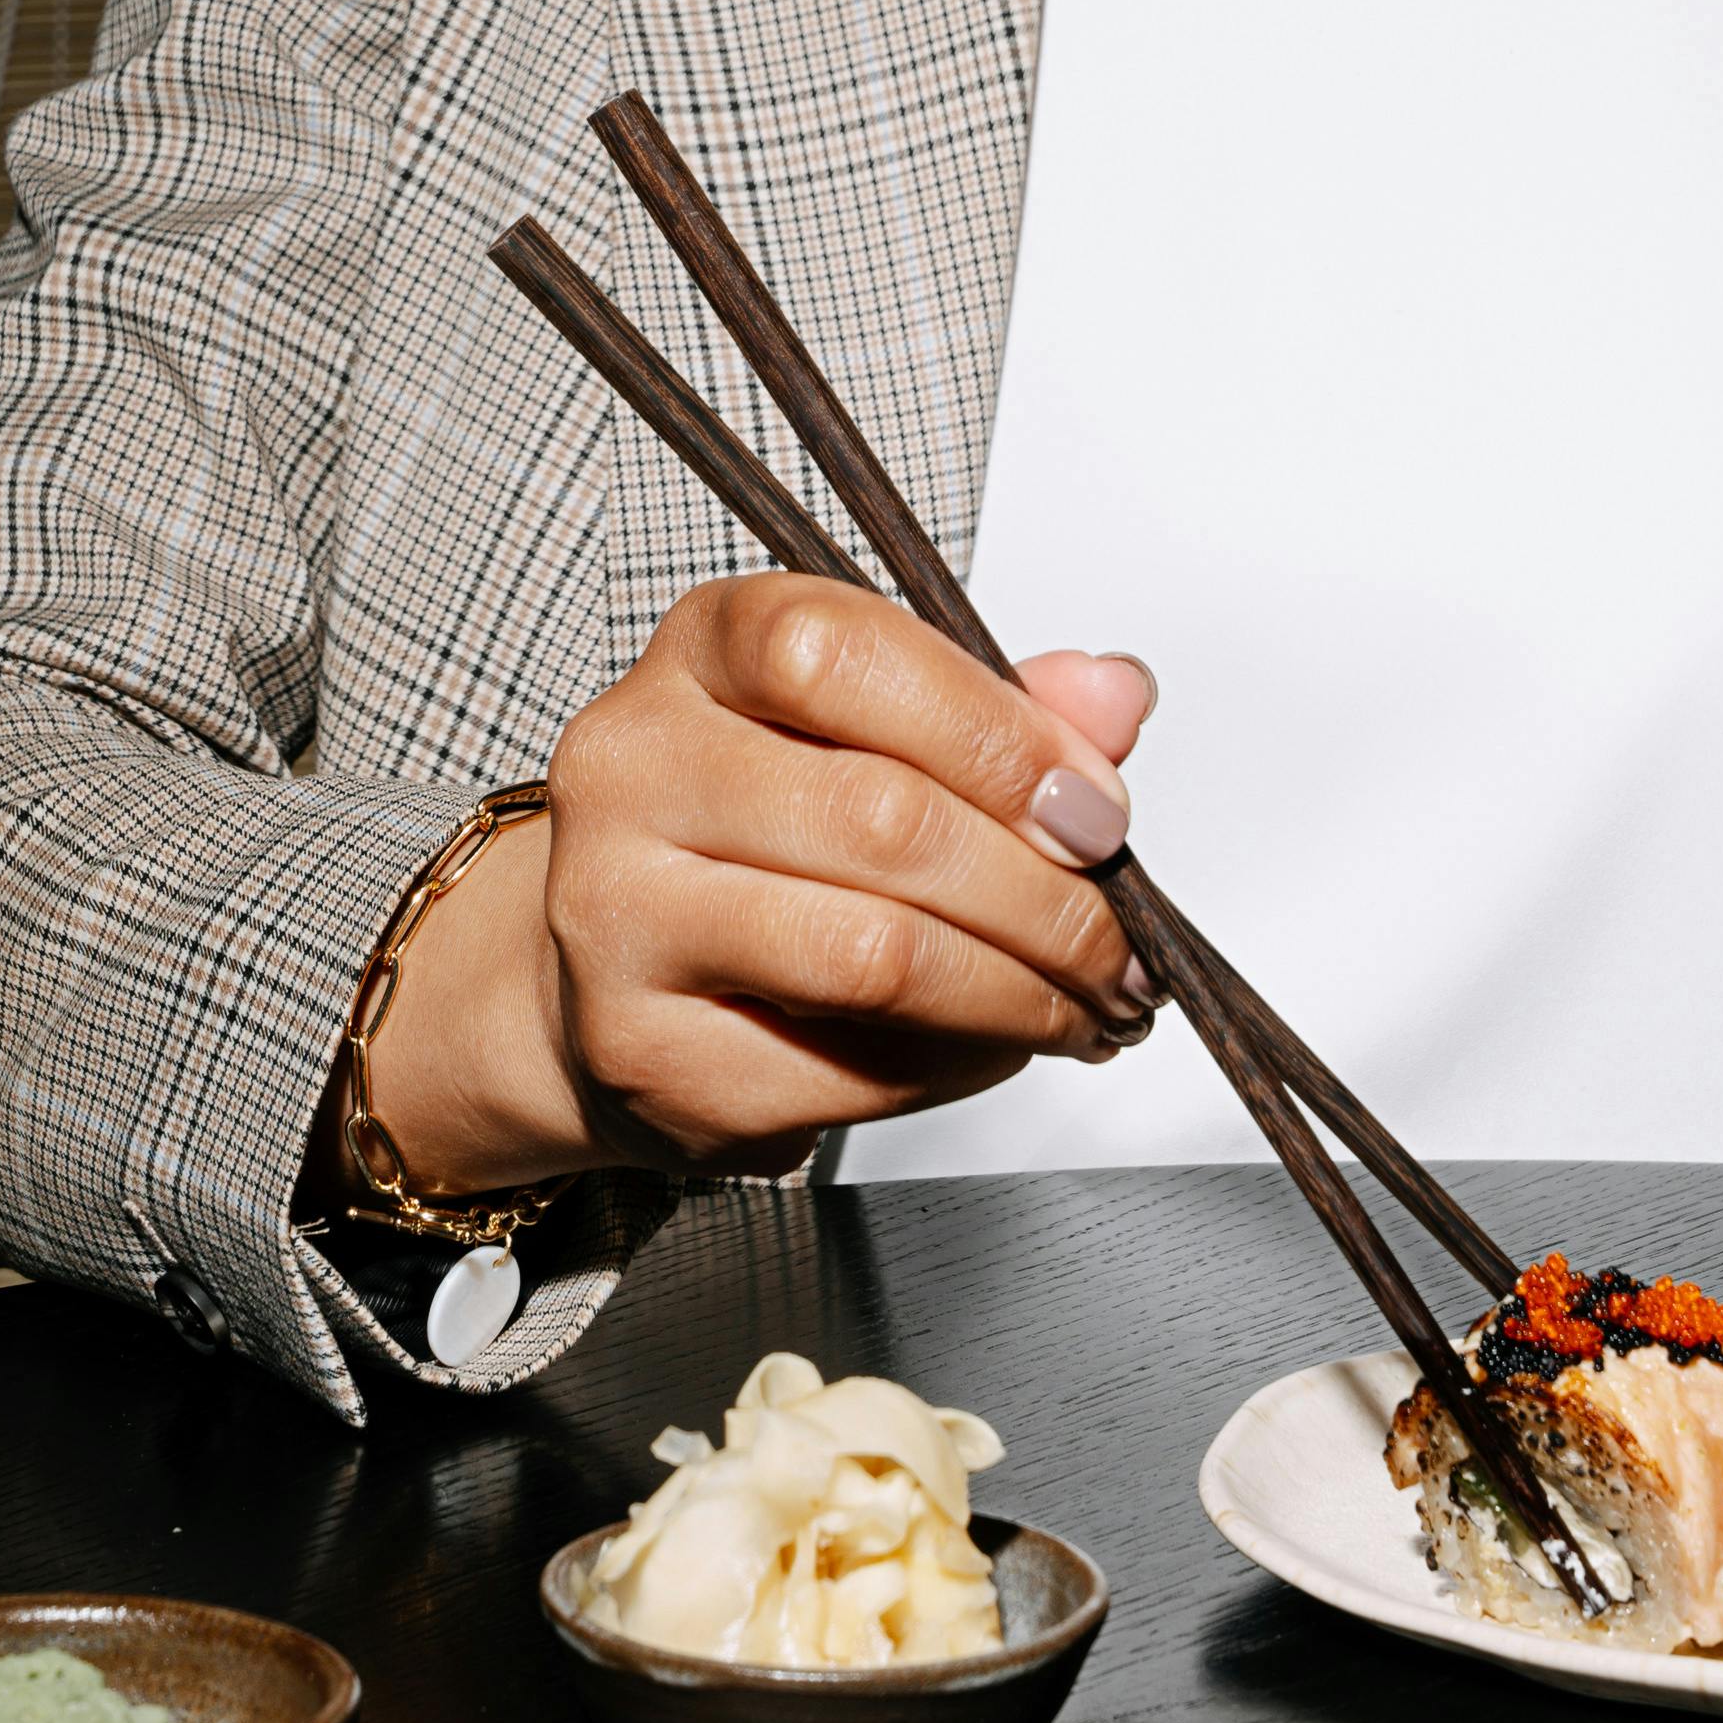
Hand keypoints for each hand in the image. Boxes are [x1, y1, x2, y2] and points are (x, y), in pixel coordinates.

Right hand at [363, 578, 1155, 1192]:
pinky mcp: (641, 1051)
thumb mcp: (875, 725)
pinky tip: (985, 1044)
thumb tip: (1115, 696)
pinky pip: (844, 1073)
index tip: (1095, 809)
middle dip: (1046, 898)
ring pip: (872, 956)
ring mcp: (618, 913)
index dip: (995, 734)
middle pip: (881, 818)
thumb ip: (998, 707)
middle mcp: (632, 765)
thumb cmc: (761, 826)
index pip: (838, 654)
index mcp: (701, 649)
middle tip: (1120, 947)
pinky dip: (952, 1068)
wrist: (602, 958)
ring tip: (1078, 1006)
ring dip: (1017, 996)